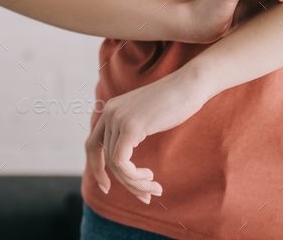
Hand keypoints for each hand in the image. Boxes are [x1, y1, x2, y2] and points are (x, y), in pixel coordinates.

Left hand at [87, 67, 207, 204]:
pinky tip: (151, 179)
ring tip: (154, 189)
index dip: (97, 169)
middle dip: (126, 181)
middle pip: (106, 159)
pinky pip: (121, 164)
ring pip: (115, 165)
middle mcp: (110, 112)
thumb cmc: (175, 102)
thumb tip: (123, 161)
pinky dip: (134, 178)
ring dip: (134, 183)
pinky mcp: (129, 127)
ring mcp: (118, 118)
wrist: (190, 85)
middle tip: (145, 196)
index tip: (107, 187)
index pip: (92, 145)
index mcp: (111, 108)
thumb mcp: (146, 117)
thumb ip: (131, 131)